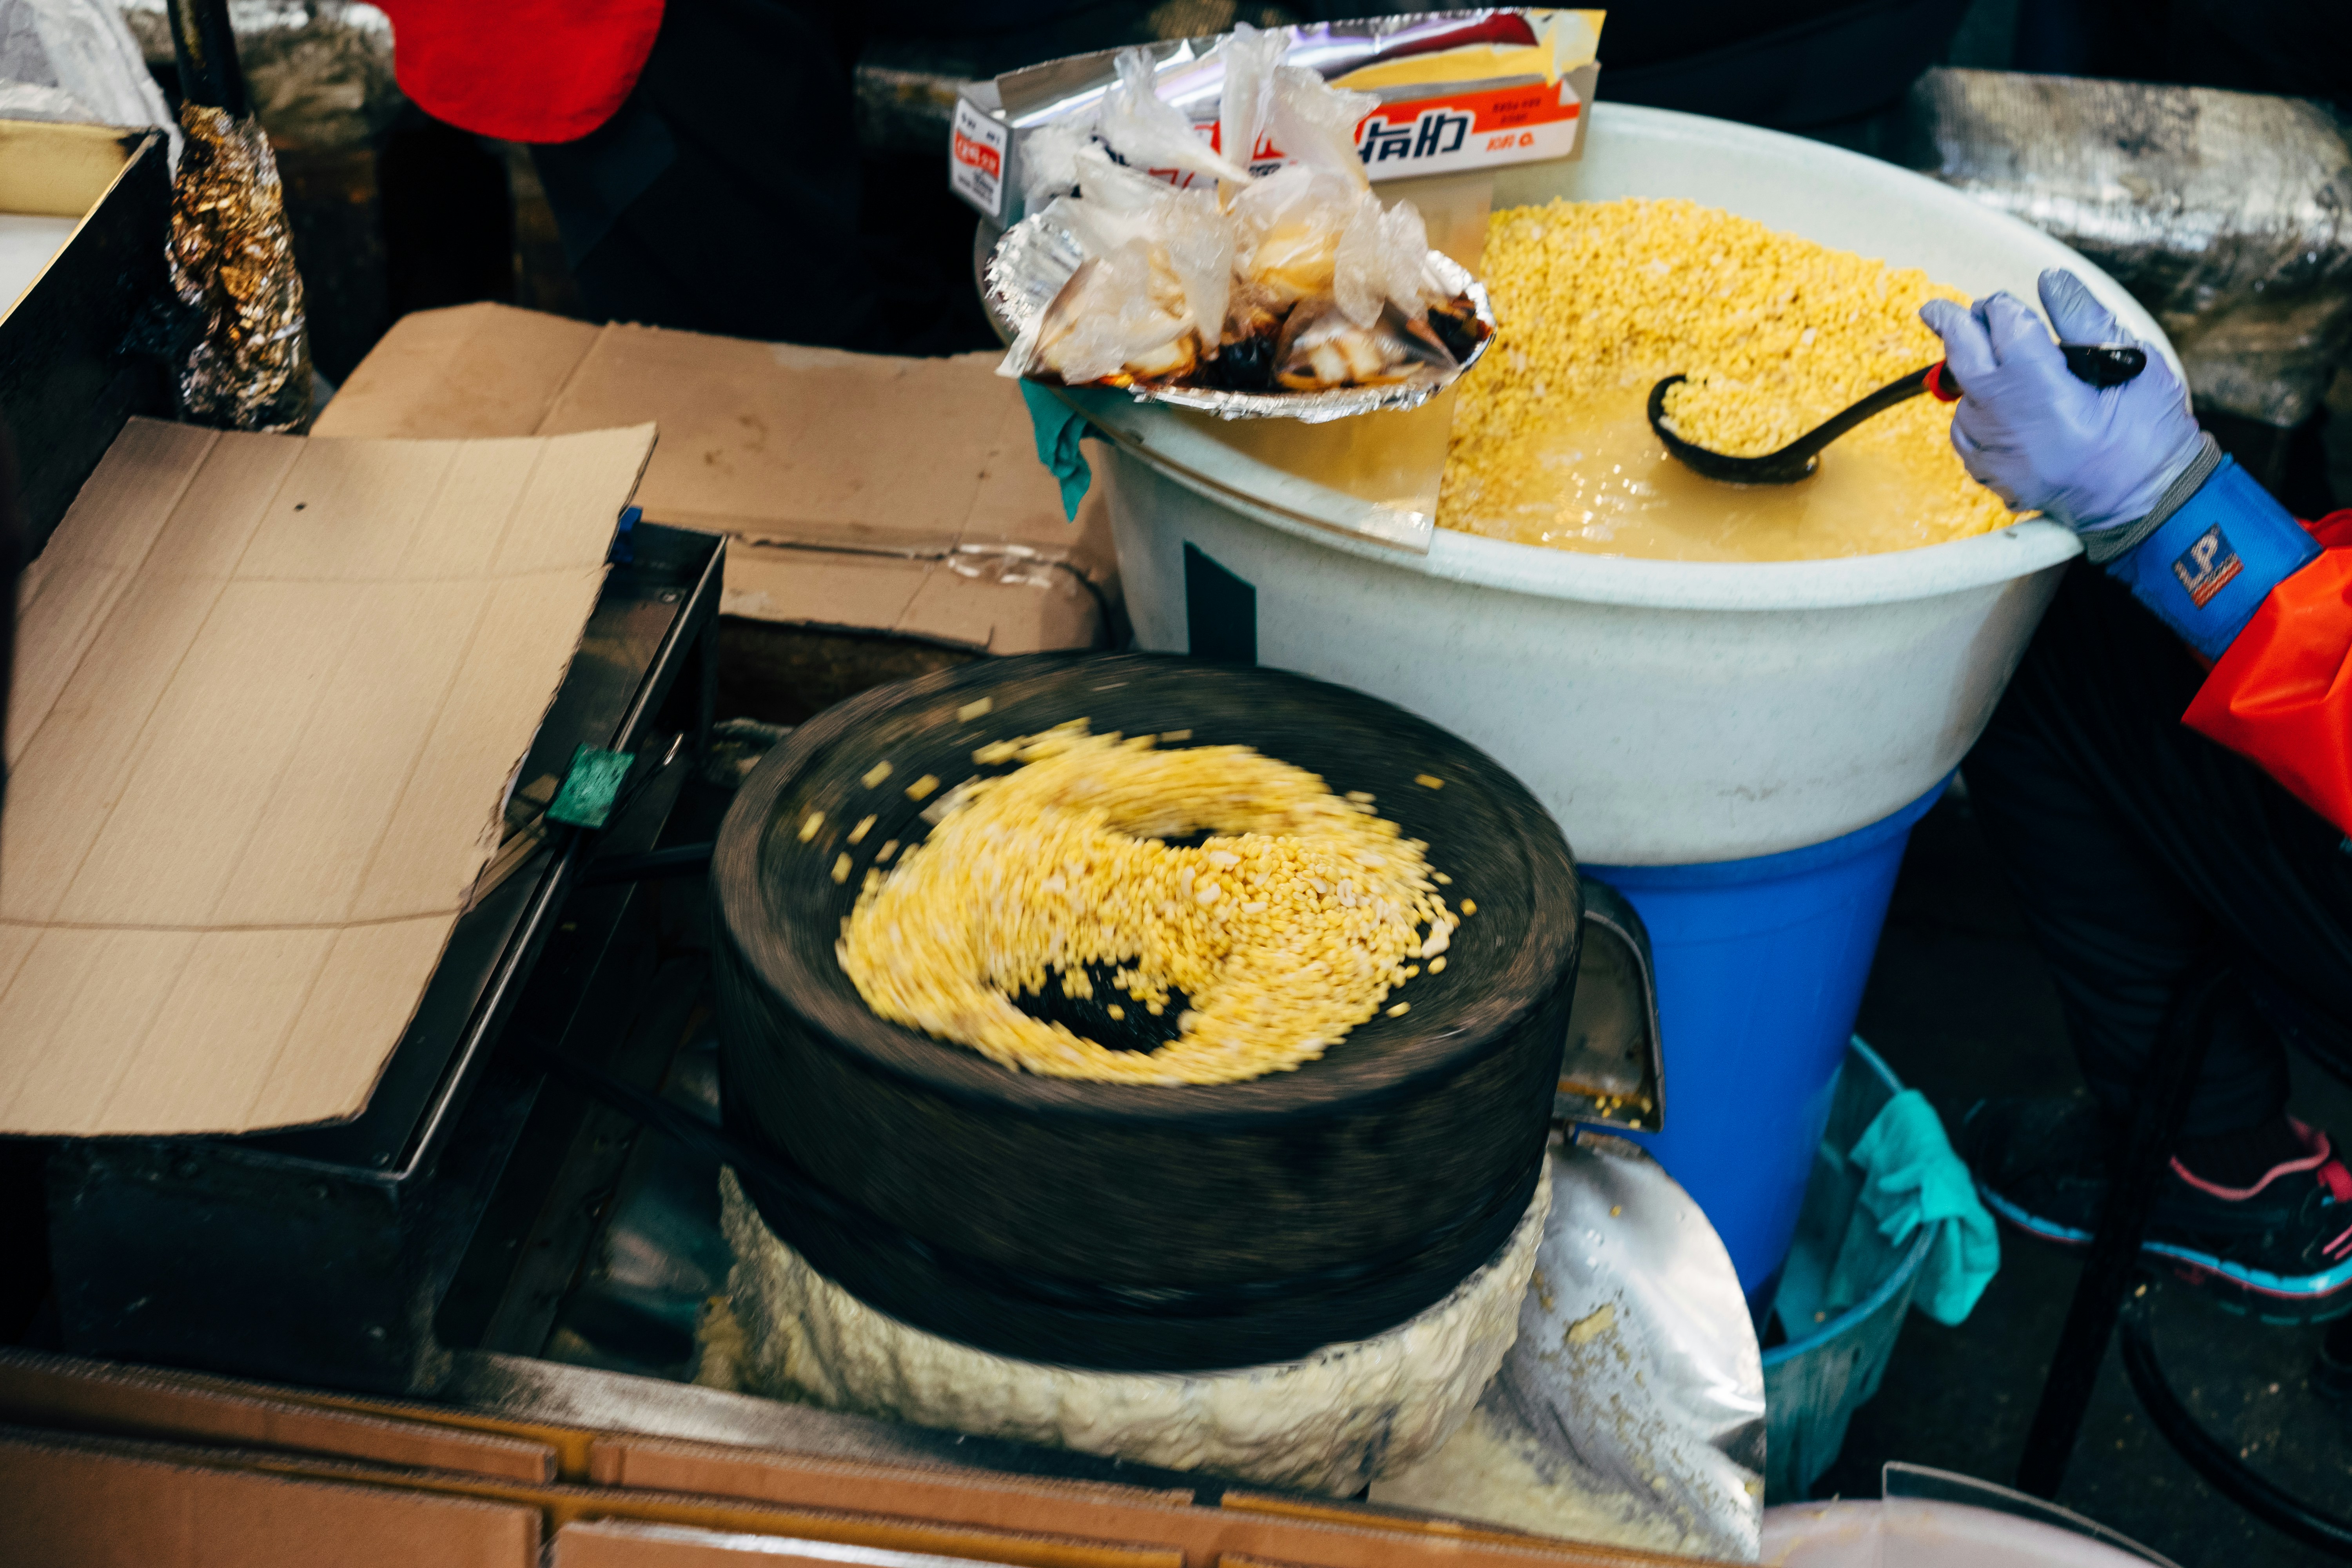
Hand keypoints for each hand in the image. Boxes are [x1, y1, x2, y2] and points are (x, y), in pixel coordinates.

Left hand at [1918, 269, 2202, 533]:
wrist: (2150, 501)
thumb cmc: (2150, 433)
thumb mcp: (2134, 364)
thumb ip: (2086, 320)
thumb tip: (2051, 281)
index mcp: (2046, 392)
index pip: (2007, 330)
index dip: (2003, 309)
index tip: (2001, 302)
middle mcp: (2010, 425)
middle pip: (1965, 359)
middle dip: (1952, 327)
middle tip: (1936, 310)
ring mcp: (1997, 456)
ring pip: (1964, 399)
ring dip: (1972, 376)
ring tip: (1993, 364)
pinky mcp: (1994, 478)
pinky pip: (1967, 435)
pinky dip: (1976, 412)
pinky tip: (1997, 406)